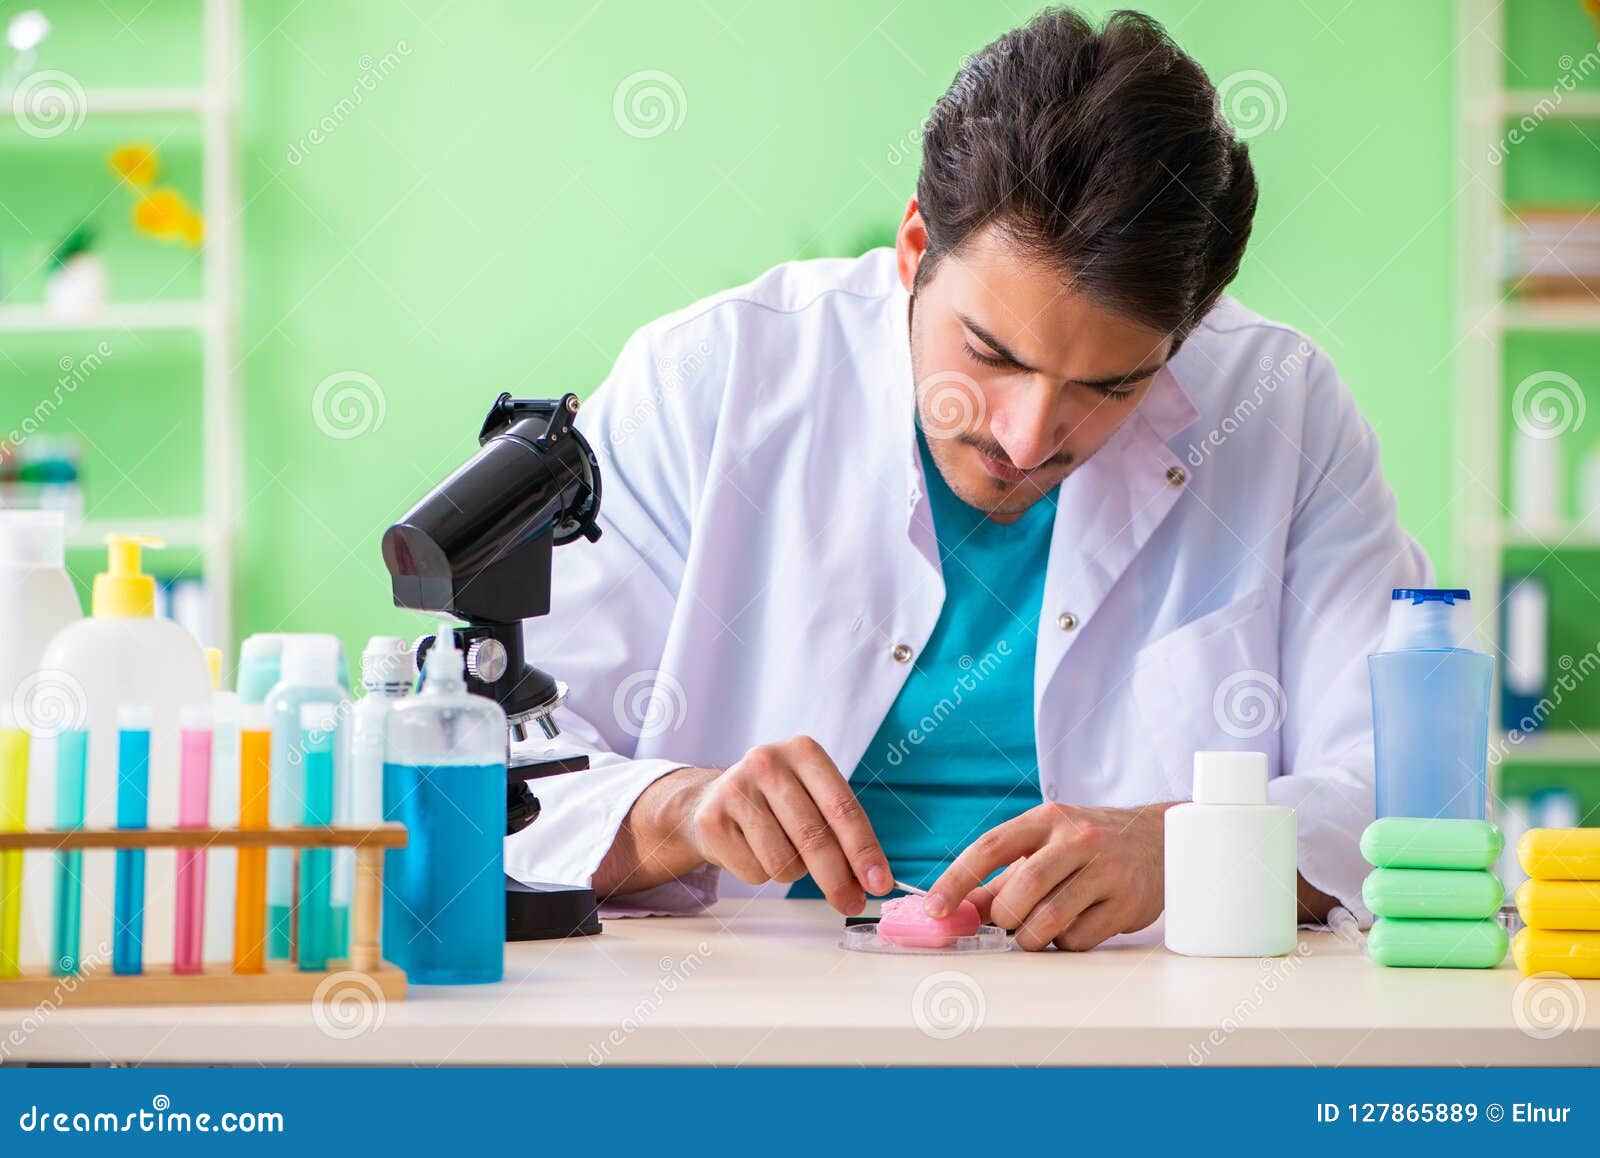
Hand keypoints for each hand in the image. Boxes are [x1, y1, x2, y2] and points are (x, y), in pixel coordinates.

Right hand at [687, 735, 891, 914]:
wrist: (713, 800)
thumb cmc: (779, 803)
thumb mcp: (813, 799)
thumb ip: (842, 833)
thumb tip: (871, 881)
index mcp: (803, 751)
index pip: (843, 808)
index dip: (864, 850)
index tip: (879, 883)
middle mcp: (767, 762)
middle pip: (814, 838)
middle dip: (837, 880)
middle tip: (851, 904)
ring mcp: (735, 789)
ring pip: (783, 861)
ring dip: (792, 872)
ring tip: (781, 850)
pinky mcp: (712, 820)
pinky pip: (755, 871)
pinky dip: (762, 873)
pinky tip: (753, 850)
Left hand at [925, 802, 1174, 950]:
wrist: (1160, 840)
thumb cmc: (1087, 846)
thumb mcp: (1044, 846)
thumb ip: (1000, 878)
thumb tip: (957, 910)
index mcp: (1047, 819)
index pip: (990, 848)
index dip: (956, 880)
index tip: (935, 909)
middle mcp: (1077, 839)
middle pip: (1021, 888)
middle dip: (1004, 916)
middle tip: (1007, 922)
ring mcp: (1106, 870)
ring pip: (1048, 919)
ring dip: (1031, 936)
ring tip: (1036, 930)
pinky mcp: (1127, 902)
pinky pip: (1078, 938)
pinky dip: (1063, 943)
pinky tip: (1073, 926)